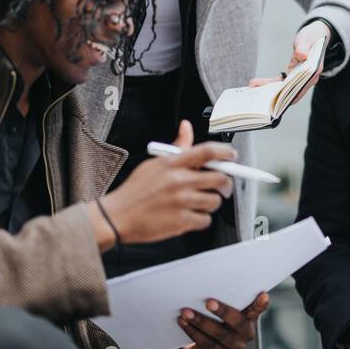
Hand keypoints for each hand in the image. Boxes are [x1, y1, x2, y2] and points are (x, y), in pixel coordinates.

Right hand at [94, 120, 234, 245]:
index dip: (225, 152)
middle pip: (220, 178)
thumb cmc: (135, 191)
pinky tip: (189, 216)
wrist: (117, 216)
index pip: (207, 152)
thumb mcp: (154, 163)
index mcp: (172, 164)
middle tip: (223, 186)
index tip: (232, 155)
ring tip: (198, 202)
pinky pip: (205, 220)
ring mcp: (181, 202)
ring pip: (214, 201)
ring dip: (211, 203)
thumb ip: (176, 147)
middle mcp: (179, 181)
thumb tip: (186, 127)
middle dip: (226, 183)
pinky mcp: (181, 222)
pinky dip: (201, 219)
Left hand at [178, 292, 269, 348]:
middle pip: (237, 323)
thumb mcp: (226, 307)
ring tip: (185, 313)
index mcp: (250, 319)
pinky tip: (183, 323)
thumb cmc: (219, 318)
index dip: (260, 304)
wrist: (210, 342)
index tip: (263, 294)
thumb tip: (212, 275)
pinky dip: (192, 333)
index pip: (257, 310)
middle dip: (222, 312)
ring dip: (200, 323)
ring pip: (218, 337)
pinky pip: (205, 346)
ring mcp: (233, 348)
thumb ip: (228, 297)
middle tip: (208, 302)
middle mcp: (246, 335)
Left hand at [246, 20, 329, 106]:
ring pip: (284, 88)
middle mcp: (307, 78)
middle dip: (273, 92)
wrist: (314, 36)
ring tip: (253, 85)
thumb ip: (303, 47)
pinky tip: (260, 83)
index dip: (287, 94)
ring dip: (269, 88)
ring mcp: (300, 78)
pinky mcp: (293, 75)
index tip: (273, 96)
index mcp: (313, 72)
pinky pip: (282, 82)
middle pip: (289, 90)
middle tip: (256, 90)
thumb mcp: (306, 39)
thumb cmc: (311, 37)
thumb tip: (302, 56)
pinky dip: (271, 83)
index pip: (299, 88)